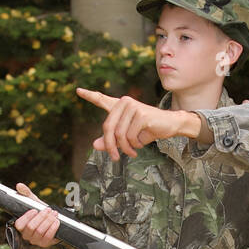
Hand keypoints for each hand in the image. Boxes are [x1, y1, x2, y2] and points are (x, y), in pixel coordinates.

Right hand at [14, 182, 59, 247]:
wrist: (53, 220)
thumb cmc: (40, 212)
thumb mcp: (33, 202)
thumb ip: (26, 194)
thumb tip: (19, 185)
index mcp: (21, 226)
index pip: (19, 224)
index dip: (27, 217)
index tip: (35, 210)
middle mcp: (26, 235)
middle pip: (31, 227)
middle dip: (41, 217)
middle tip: (48, 210)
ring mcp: (35, 241)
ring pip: (40, 232)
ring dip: (48, 221)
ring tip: (54, 214)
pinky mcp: (45, 243)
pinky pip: (48, 237)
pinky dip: (53, 228)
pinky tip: (57, 221)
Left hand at [77, 87, 195, 159]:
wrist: (170, 125)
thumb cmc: (148, 130)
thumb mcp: (128, 137)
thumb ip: (111, 140)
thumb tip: (95, 145)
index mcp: (120, 106)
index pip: (102, 100)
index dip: (90, 96)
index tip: (78, 91)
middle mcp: (124, 102)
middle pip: (108, 128)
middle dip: (111, 146)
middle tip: (115, 157)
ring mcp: (133, 107)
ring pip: (119, 135)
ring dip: (125, 148)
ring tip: (132, 152)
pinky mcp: (141, 114)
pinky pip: (130, 136)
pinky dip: (134, 145)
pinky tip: (140, 144)